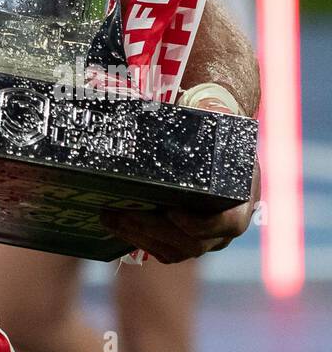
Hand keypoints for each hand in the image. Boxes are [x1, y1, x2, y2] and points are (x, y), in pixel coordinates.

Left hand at [102, 90, 260, 262]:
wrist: (213, 137)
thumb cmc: (212, 125)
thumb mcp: (215, 118)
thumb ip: (208, 113)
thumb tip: (192, 101)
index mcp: (241, 196)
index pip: (229, 223)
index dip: (202, 225)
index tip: (173, 214)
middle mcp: (227, 223)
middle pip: (194, 242)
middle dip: (153, 229)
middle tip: (120, 213)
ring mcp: (207, 236)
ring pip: (176, 250)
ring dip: (140, 237)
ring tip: (109, 217)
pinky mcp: (186, 238)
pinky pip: (165, 250)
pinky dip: (139, 240)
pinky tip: (115, 224)